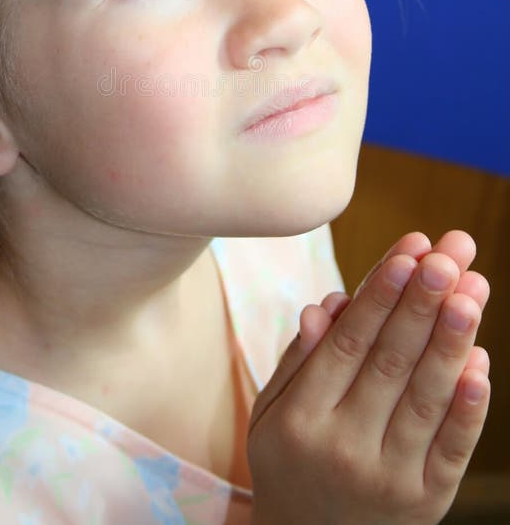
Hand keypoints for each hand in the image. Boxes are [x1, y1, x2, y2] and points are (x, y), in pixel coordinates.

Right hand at [247, 231, 490, 524]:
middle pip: (390, 363)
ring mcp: (389, 479)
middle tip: (449, 255)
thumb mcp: (270, 412)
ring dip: (451, 341)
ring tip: (472, 289)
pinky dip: (468, 408)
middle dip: (422, 303)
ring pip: (425, 399)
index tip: (408, 252)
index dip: (380, 296)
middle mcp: (343, 448)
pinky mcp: (426, 502)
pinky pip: (452, 451)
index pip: (347, 344)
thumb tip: (326, 304)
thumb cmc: (289, 461)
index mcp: (300, 419)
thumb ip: (300, 359)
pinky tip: (481, 364)